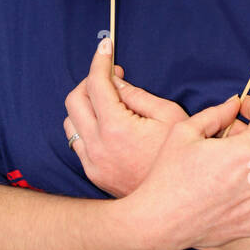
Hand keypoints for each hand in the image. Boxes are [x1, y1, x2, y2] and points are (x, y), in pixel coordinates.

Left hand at [63, 39, 186, 196]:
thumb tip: (115, 82)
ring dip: (85, 105)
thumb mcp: (168, 116)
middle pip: (74, 100)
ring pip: (70, 122)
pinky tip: (106, 124)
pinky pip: (77, 142)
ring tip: (110, 101)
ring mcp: (92, 162)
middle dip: (89, 81)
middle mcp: (97, 145)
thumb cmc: (179, 158)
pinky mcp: (93, 174)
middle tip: (112, 76)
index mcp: (116, 128)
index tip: (105, 46)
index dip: (100, 60)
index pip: (96, 84)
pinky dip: (85, 126)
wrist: (174, 202)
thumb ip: (137, 95)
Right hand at [135, 93, 249, 249]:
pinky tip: (223, 196)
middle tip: (220, 148)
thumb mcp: (185, 131)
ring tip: (220, 174)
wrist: (159, 222)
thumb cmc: (169, 174)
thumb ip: (217, 113)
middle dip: (247, 143)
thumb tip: (236, 104)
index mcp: (246, 152)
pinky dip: (248, 195)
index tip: (244, 110)